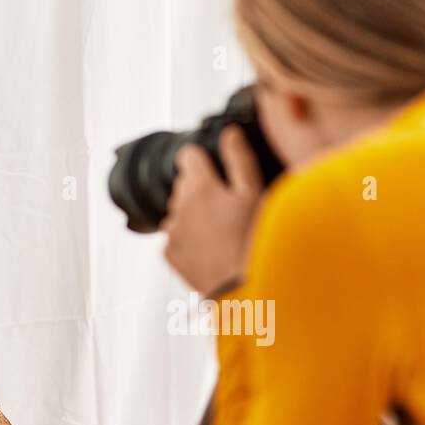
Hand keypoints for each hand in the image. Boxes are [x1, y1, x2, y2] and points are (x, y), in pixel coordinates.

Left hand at [162, 125, 263, 295]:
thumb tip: (229, 133)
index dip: (203, 159)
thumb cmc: (254, 241)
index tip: (215, 170)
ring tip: (221, 232)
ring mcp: (172, 231)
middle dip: (202, 190)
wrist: (242, 291)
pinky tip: (210, 248)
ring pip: (179, 211)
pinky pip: (176, 237)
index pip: (187, 156)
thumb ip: (239, 159)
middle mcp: (178, 206)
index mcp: (200, 186)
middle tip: (228, 209)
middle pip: (184, 185)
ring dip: (194, 215)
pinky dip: (189, 239)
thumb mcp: (255, 195)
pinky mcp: (169, 254)